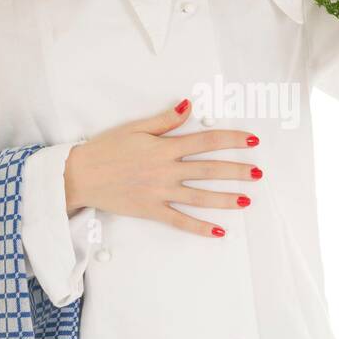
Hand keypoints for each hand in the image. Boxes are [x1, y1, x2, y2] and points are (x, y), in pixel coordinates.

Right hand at [63, 98, 260, 238]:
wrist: (80, 175)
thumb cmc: (106, 148)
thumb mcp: (135, 127)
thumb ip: (165, 120)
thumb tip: (189, 106)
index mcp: (164, 147)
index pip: (206, 141)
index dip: (232, 140)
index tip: (252, 140)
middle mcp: (166, 170)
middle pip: (209, 170)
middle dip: (237, 171)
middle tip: (259, 173)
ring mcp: (160, 192)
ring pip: (200, 197)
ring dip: (225, 199)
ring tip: (247, 200)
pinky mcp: (151, 210)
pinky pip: (180, 221)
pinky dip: (199, 228)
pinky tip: (219, 231)